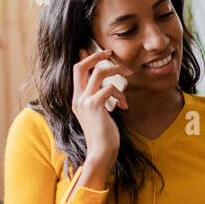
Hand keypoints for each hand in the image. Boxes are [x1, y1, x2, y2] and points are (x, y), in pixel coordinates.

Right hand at [72, 48, 131, 168]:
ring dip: (116, 70)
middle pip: (80, 66)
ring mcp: (84, 101)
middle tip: (111, 53)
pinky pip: (109, 88)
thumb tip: (104, 86)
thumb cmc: (103, 134)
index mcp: (77, 98)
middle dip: (97, 56)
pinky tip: (125, 106)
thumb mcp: (98, 113)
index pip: (76, 70)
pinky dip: (121, 94)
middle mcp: (77, 98)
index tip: (98, 51)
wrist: (101, 152)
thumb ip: (98, 97)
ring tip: (128, 75)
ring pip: (99, 72)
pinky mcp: (94, 106)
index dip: (86, 57)